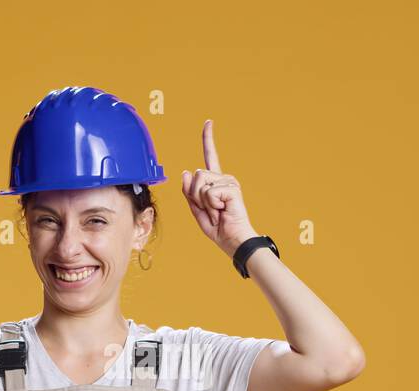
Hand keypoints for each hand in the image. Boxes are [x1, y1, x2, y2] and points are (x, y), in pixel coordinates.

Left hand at [181, 119, 257, 257]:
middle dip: (195, 195)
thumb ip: (189, 191)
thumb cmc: (218, 228)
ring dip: (203, 201)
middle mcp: (224, 178)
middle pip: (195, 175)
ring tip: (217, 210)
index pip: (210, 156)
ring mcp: (229, 182)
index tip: (208, 122)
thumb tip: (185, 172)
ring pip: (200, 182)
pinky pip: (209, 192)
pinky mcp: (232, 188)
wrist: (232, 240)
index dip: (208, 139)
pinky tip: (223, 210)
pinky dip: (211, 205)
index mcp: (215, 181)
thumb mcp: (196, 209)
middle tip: (210, 209)